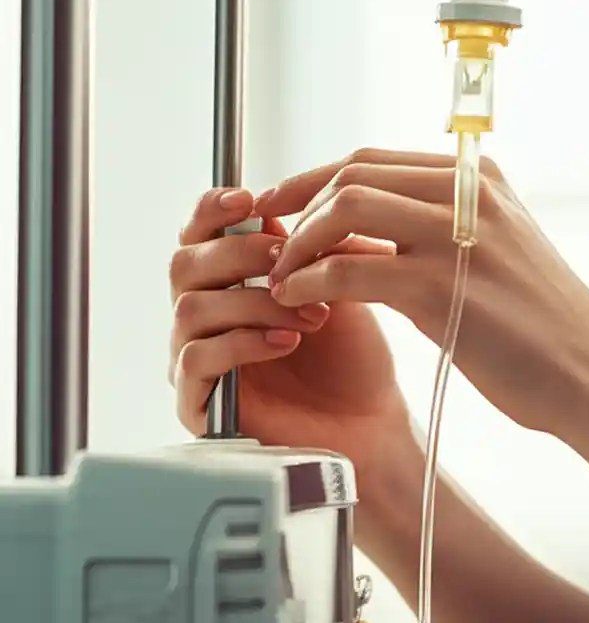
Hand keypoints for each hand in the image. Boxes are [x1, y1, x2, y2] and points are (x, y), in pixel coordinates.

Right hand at [168, 187, 413, 472]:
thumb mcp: (339, 286)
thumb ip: (311, 244)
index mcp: (230, 282)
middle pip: (184, 263)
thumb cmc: (352, 357)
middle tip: (288, 264)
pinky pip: (194, 359)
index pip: (199, 233)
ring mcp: (196, 360)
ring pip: (190, 308)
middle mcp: (204, 316)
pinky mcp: (198, 405)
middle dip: (239, 256)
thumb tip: (287, 204)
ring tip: (311, 317)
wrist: (370, 421)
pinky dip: (243, 343)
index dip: (213, 211)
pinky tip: (287, 343)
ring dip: (254, 303)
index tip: (248, 201)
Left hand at [257, 148, 588, 433]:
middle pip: (353, 173)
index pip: (374, 159)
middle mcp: (469, 195)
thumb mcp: (490, 259)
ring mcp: (457, 237)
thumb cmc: (542, 327)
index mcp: (480, 181)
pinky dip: (312, 282)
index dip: (313, 179)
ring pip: (345, 207)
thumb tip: (353, 238)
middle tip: (269, 241)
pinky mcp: (443, 288)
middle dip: (296, 203)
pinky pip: (351, 270)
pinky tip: (302, 302)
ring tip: (285, 277)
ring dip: (300, 242)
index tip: (282, 206)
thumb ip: (430, 237)